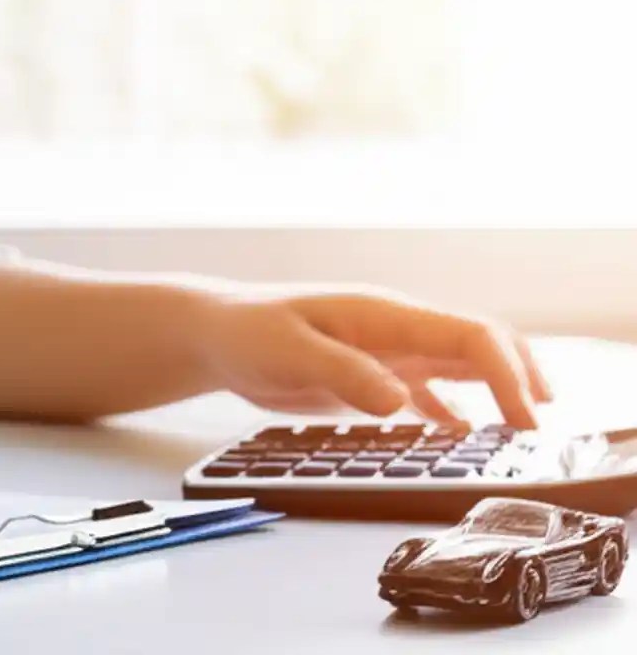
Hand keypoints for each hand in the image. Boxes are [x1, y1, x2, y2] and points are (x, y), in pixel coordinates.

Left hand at [201, 288, 551, 426]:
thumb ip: (344, 373)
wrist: (215, 334)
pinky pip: (426, 393)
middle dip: (516, 378)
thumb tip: (399, 402)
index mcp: (383, 314)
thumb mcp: (289, 352)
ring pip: (458, 368)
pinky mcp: (370, 377)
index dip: (505, 371)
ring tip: (516, 435)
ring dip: (491, 395)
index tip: (525, 413)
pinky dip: (451, 415)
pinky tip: (462, 439)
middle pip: (477, 345)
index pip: (466, 333)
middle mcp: (395, 330)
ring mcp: (386, 353)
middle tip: (537, 424)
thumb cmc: (246, 332)